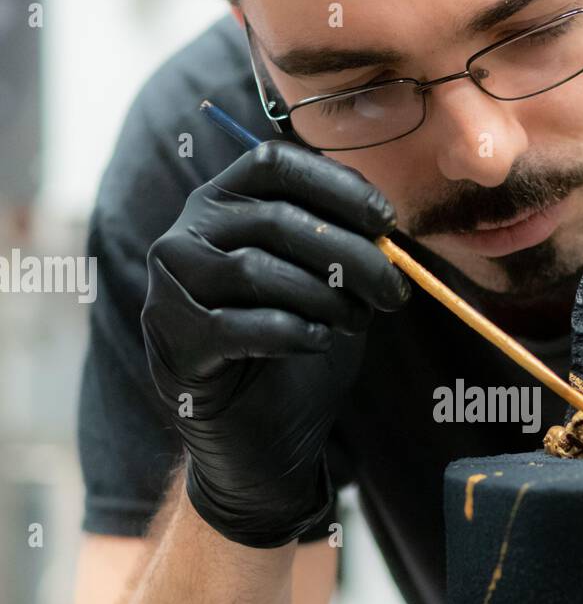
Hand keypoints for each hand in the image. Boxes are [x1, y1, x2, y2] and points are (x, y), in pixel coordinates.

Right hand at [141, 139, 409, 547]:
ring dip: (322, 297)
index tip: (386, 222)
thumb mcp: (331, 287)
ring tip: (352, 322)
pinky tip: (315, 343)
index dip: (335, 184)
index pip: (274, 164)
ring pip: (256, 269)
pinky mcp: (175, 340)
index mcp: (224, 204)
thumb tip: (387, 231)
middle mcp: (187, 234)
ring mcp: (171, 287)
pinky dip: (291, 333)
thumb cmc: (297, 349)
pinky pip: (240, 326)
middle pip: (276, 219)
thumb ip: (347, 248)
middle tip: (391, 291)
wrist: (262, 438)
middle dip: (350, 254)